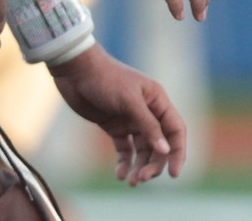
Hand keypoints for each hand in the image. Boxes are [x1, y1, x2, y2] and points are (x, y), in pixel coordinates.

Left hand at [50, 44, 185, 185]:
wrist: (74, 70)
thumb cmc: (105, 79)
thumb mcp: (128, 100)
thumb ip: (148, 125)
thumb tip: (165, 150)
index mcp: (157, 101)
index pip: (175, 131)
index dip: (177, 152)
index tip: (173, 174)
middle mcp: (147, 112)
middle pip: (159, 145)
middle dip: (153, 164)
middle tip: (141, 178)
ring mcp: (130, 120)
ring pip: (142, 150)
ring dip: (139, 166)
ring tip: (131, 181)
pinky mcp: (113, 126)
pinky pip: (124, 148)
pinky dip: (124, 162)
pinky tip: (120, 175)